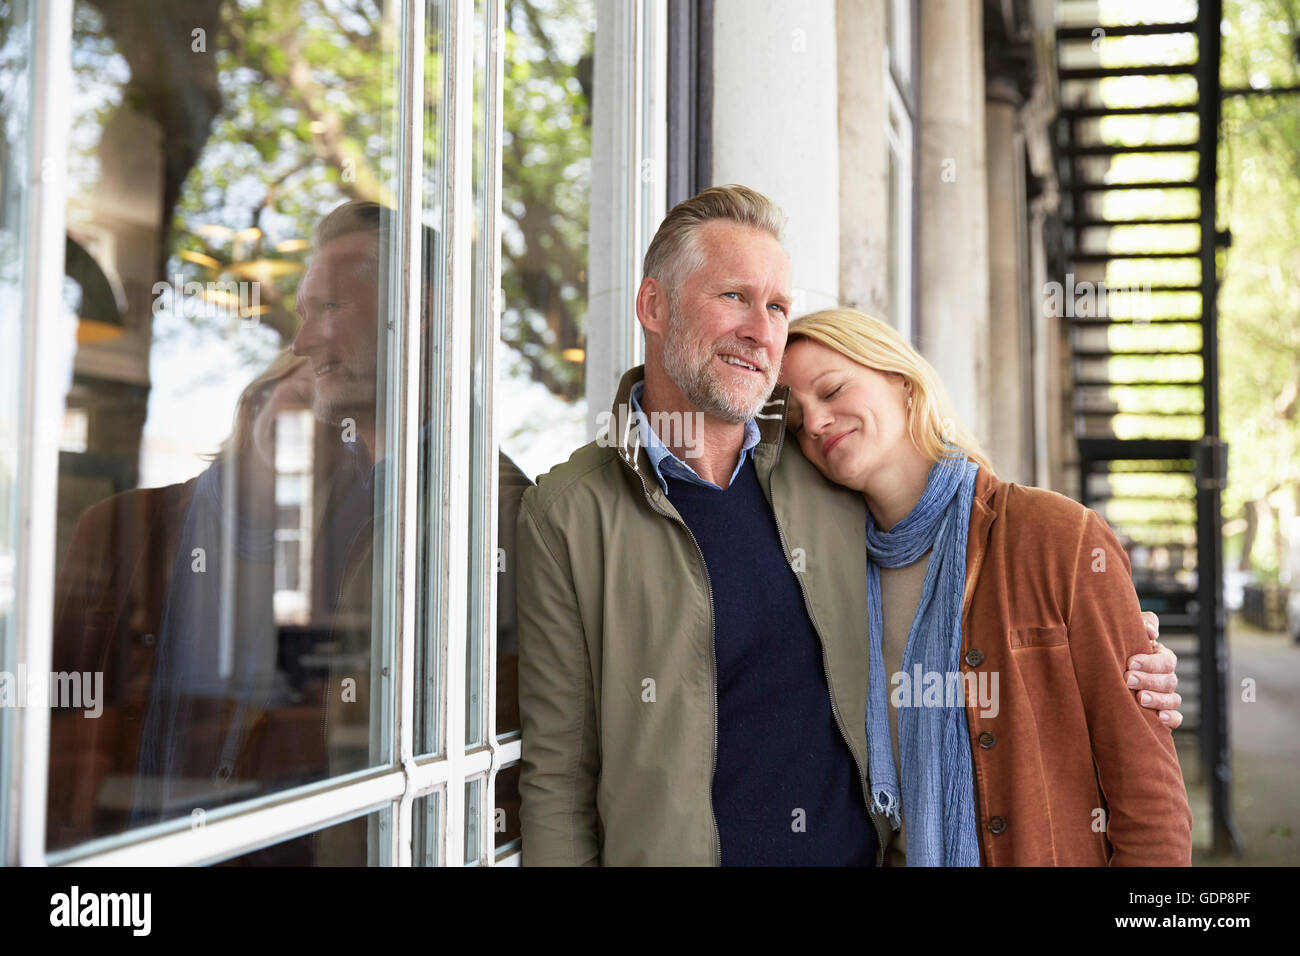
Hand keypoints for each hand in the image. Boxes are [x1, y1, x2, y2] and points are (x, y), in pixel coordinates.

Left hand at [1127, 611, 1181, 729]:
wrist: (1101, 667)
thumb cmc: (1116, 645)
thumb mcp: (1126, 628)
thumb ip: (1142, 623)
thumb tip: (1152, 632)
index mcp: (1160, 657)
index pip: (1166, 660)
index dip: (1150, 663)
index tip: (1129, 663)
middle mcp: (1165, 677)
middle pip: (1169, 680)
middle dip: (1149, 680)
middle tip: (1128, 680)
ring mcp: (1165, 696)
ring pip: (1173, 699)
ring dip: (1158, 700)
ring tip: (1140, 699)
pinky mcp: (1162, 714)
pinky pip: (1175, 718)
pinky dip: (1171, 718)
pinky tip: (1159, 718)